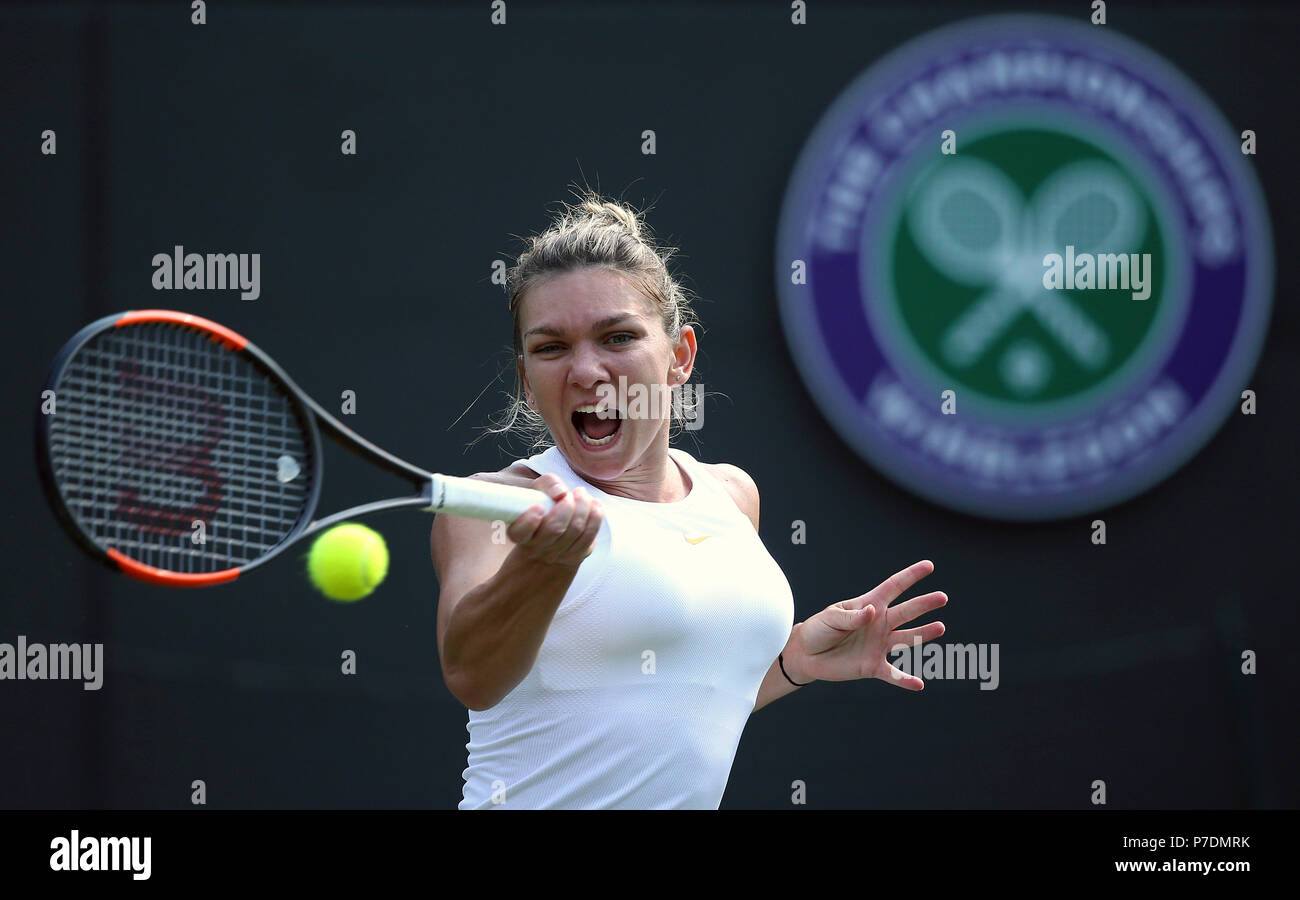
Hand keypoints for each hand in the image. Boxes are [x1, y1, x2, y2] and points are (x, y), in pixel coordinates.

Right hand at [506, 474, 602, 568]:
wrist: (548, 542)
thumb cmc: (542, 510)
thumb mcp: (536, 493)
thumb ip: (546, 485)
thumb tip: (561, 492)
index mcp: (519, 533)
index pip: (520, 532)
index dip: (530, 520)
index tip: (539, 507)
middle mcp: (536, 548)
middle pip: (555, 528)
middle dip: (567, 506)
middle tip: (568, 494)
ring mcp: (557, 555)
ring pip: (576, 530)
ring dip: (583, 507)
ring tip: (581, 494)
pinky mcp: (576, 557)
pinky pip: (590, 536)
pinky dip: (595, 516)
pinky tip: (594, 504)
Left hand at [786, 560, 946, 690]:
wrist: (807, 654)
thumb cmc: (818, 629)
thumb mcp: (830, 618)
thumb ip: (851, 616)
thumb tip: (872, 612)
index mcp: (869, 605)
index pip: (894, 587)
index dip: (911, 576)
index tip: (929, 566)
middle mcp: (879, 624)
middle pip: (906, 611)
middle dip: (924, 604)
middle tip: (942, 597)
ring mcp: (879, 645)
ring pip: (906, 638)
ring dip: (923, 634)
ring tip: (940, 627)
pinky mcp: (873, 666)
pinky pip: (893, 675)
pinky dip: (905, 680)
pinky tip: (918, 685)